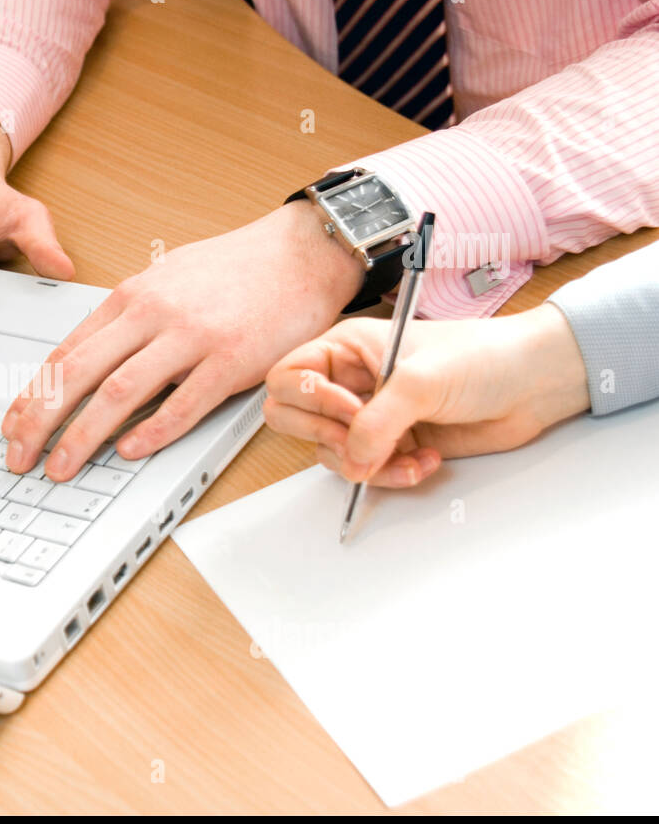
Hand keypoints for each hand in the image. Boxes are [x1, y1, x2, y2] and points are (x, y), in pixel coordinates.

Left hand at [1, 201, 363, 479]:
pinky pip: (183, 403)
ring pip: (119, 392)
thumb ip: (129, 318)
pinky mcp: (231, 360)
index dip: (32, 394)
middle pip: (78, 373)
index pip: (66, 352)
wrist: (303, 252)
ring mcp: (191, 337)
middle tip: (19, 455)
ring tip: (60, 466)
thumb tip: (91, 355)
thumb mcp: (166, 280)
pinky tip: (128, 452)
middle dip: (39, 420)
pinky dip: (152, 432)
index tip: (13, 425)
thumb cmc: (237, 269)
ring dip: (82, 436)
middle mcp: (152, 314)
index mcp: (131, 297)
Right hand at [262, 304, 589, 486]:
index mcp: (346, 348)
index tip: (351, 411)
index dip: (310, 400)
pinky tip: (423, 461)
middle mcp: (350, 381)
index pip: (288, 377)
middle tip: (359, 439)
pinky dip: (390, 475)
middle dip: (325, 437)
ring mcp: (369, 415)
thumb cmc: (485, 357)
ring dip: (365, 463)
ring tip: (404, 455)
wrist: (535, 384)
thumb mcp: (422, 380)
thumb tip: (353, 459)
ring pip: (329, 452)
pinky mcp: (391, 444)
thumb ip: (378, 421)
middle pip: (293, 418)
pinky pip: (365, 471)